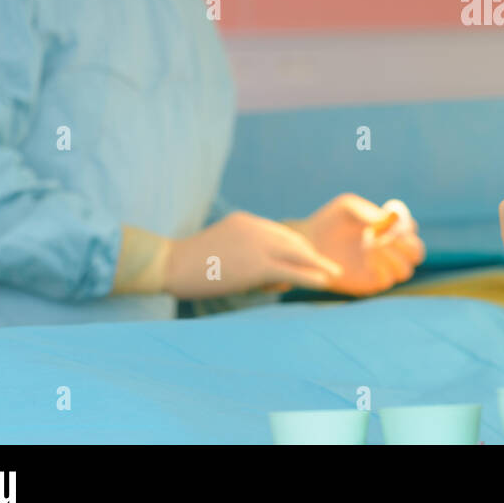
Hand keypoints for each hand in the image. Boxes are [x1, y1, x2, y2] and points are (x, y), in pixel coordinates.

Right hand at [164, 211, 344, 298]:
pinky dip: (311, 276)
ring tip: (334, 274)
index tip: (307, 259)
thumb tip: (265, 277)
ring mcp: (257, 245)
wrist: (169, 264)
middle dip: (311, 255)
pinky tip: (326, 281)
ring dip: (318, 265)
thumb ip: (243, 256)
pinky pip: (292, 271)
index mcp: (245, 221)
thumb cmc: (187, 264)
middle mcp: (255, 228)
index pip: (279, 233)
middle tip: (328, 267)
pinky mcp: (257, 265)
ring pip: (297, 255)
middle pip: (293, 241)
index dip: (294, 249)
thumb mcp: (219, 250)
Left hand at [288, 195, 425, 296]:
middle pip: (417, 253)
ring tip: (373, 245)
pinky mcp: (370, 284)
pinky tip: (367, 256)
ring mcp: (381, 269)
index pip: (412, 230)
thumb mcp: (349, 207)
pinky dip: (383, 268)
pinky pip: (388, 280)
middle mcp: (389, 252)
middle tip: (390, 237)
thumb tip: (391, 221)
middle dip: (408, 245)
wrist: (308, 242)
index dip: (407, 226)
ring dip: (395, 257)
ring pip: (406, 270)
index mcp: (389, 231)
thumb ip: (370, 212)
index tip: (393, 221)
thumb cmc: (330, 221)